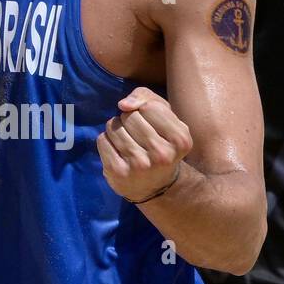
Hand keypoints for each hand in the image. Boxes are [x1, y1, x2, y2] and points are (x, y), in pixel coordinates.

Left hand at [96, 87, 191, 203]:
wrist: (155, 185)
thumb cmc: (160, 141)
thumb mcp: (164, 116)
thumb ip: (146, 97)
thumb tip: (124, 104)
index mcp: (180, 139)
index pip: (149, 106)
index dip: (143, 109)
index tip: (149, 122)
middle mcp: (162, 155)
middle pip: (130, 116)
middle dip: (129, 118)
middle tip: (136, 133)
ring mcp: (139, 165)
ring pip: (114, 126)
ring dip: (116, 128)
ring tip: (127, 141)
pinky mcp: (118, 172)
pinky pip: (102, 140)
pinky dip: (106, 140)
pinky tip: (117, 150)